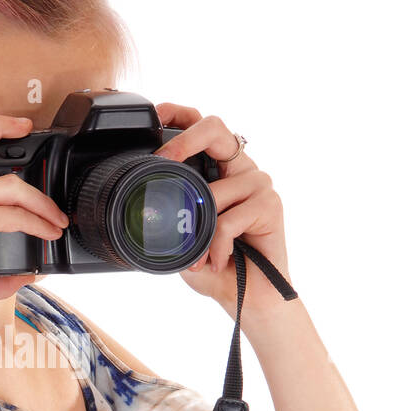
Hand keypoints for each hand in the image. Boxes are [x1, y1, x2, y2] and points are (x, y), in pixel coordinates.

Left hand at [154, 104, 292, 324]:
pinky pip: (227, 221)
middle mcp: (240, 169)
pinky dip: (215, 247)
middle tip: (163, 162)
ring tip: (199, 256)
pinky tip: (218, 260)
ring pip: (213, 191)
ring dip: (198, 231)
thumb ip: (169, 214)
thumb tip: (140, 207)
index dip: (178, 113)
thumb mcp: (182, 237)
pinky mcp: (270, 204)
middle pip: (215, 128)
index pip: (201, 127)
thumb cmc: (216, 265)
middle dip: (183, 142)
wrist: (248, 297)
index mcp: (218, 170)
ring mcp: (258, 183)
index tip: (155, 115)